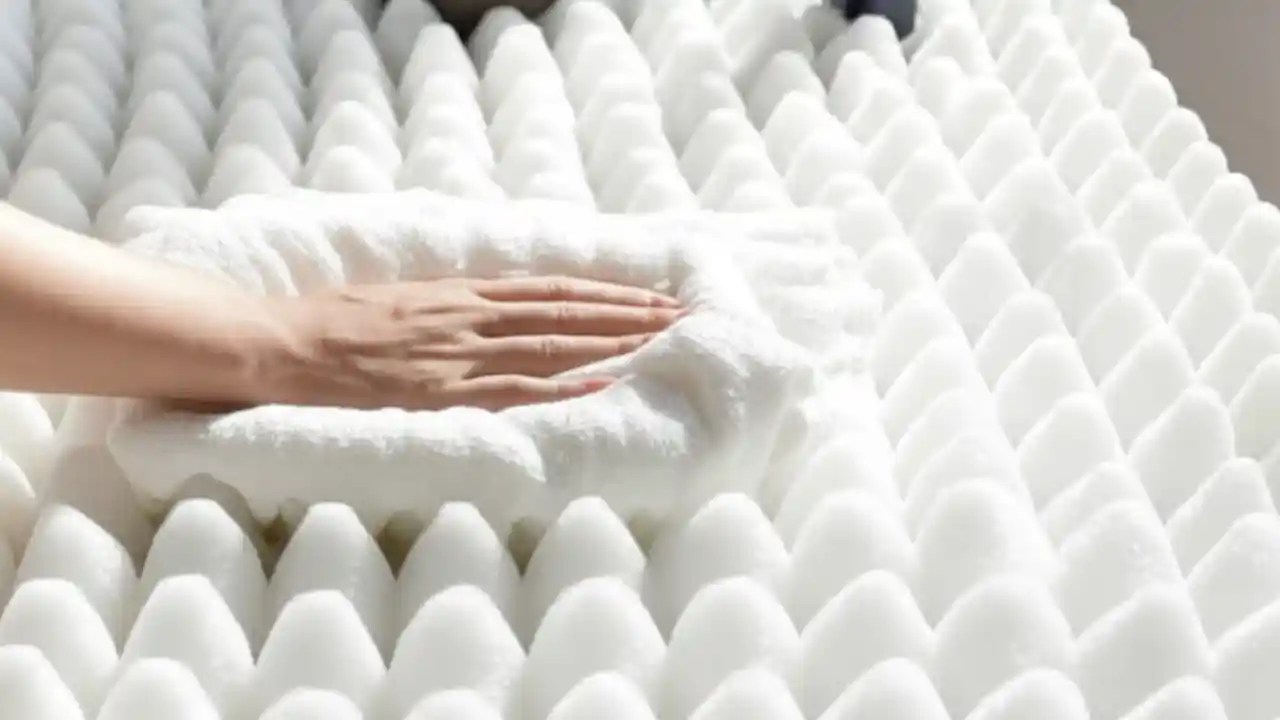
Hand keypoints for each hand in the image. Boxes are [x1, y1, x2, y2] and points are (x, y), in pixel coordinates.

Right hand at [252, 276, 681, 410]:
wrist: (279, 343)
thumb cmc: (332, 323)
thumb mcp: (399, 297)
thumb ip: (449, 303)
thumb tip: (490, 305)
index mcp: (458, 293)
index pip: (551, 290)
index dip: (607, 293)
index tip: (651, 295)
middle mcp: (468, 316)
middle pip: (565, 313)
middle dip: (628, 314)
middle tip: (682, 315)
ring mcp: (456, 354)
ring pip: (551, 346)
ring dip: (612, 343)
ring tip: (663, 342)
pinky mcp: (439, 392)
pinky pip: (512, 390)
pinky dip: (563, 388)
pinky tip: (604, 386)